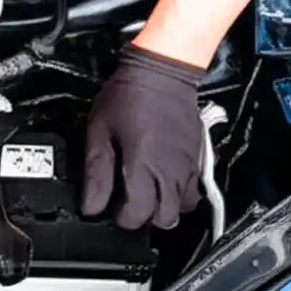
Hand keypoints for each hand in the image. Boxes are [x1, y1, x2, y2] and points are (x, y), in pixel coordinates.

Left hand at [82, 44, 207, 229]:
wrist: (162, 70)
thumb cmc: (129, 96)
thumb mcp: (100, 132)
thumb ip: (96, 173)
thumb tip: (91, 207)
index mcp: (144, 167)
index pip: (137, 216)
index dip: (121, 218)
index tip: (111, 208)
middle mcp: (171, 172)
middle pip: (165, 219)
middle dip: (146, 217)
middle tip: (130, 201)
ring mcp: (188, 166)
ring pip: (184, 208)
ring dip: (166, 207)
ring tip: (149, 193)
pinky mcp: (198, 158)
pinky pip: (195, 189)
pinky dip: (181, 193)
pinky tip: (165, 180)